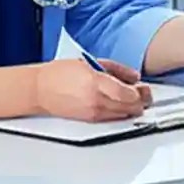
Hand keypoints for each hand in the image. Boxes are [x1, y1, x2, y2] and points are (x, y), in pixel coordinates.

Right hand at [33, 58, 152, 121]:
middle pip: (129, 108)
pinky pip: (113, 119)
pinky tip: (119, 104)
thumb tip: (135, 77)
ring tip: (132, 98)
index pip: (128, 94)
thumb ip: (116, 69)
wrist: (40, 90)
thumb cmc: (60, 74)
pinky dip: (121, 112)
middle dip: (140, 101)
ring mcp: (93, 113)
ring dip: (132, 108)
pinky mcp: (90, 120)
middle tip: (143, 93)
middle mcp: (96, 101)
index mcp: (96, 83)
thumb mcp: (91, 63)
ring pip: (123, 115)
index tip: (143, 87)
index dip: (140, 92)